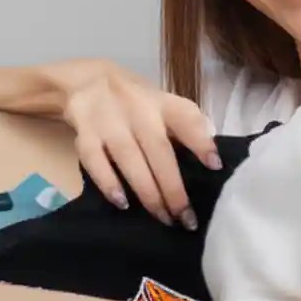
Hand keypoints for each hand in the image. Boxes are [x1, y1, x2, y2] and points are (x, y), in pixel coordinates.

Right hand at [60, 61, 220, 230]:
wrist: (88, 81)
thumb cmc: (136, 102)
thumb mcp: (162, 104)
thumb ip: (187, 127)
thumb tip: (213, 158)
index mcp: (161, 103)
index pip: (185, 117)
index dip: (201, 141)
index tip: (215, 166)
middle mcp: (137, 110)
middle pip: (158, 149)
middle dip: (173, 187)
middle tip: (187, 219)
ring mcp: (109, 121)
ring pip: (130, 158)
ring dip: (147, 191)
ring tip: (162, 217)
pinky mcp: (84, 134)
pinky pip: (95, 161)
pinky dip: (108, 182)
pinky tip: (122, 202)